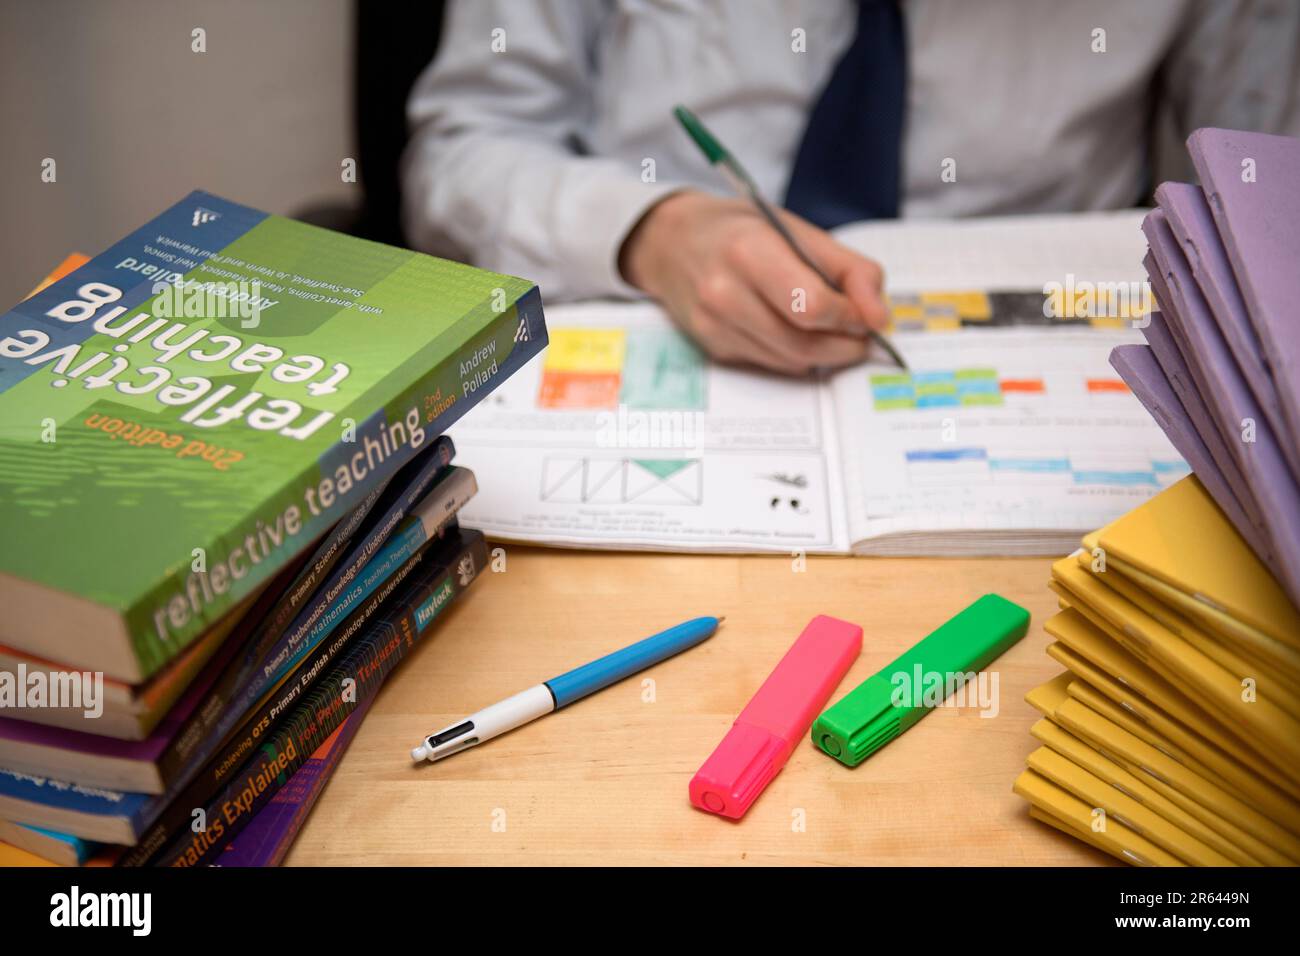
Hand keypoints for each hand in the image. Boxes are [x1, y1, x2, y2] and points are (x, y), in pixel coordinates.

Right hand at [618, 190, 888, 374]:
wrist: (670, 243)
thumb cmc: (739, 230)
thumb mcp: (797, 229)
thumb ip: (849, 269)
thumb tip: (879, 315)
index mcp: (749, 252)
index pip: (813, 307)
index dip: (852, 318)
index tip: (869, 315)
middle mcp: (724, 294)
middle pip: (804, 344)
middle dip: (845, 345)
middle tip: (861, 333)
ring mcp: (714, 326)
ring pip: (790, 361)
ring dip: (824, 353)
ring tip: (834, 330)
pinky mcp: (713, 348)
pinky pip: (770, 363)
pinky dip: (795, 354)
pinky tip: (796, 331)